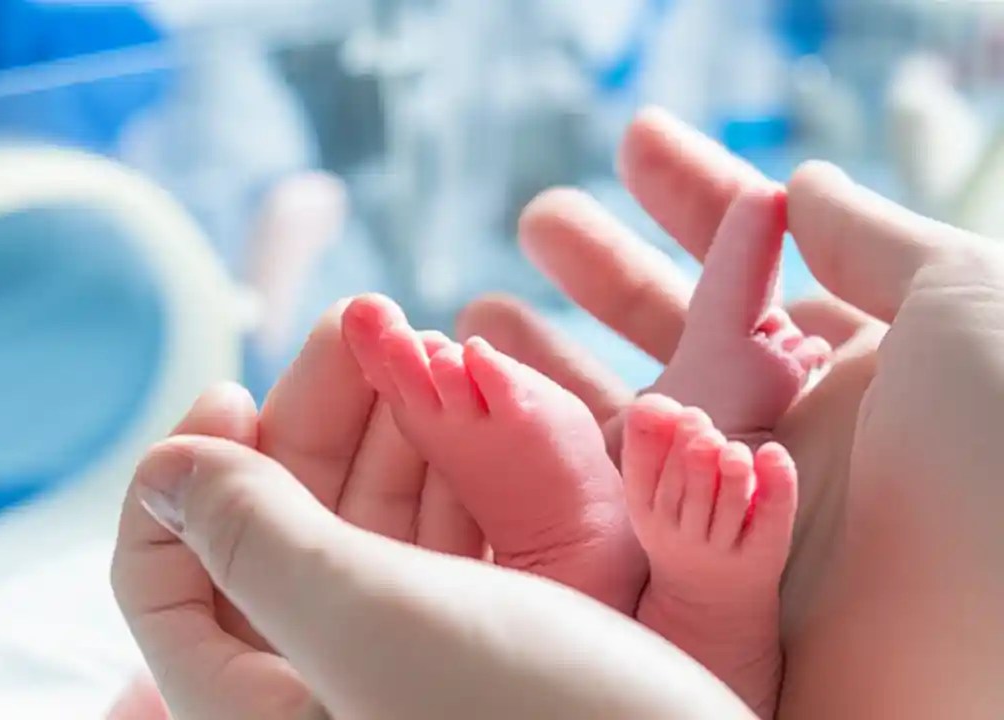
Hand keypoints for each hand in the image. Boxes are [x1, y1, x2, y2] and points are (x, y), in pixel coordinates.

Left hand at [109, 303, 482, 717]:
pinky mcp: (478, 660)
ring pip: (359, 535)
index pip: (158, 585)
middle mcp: (317, 699)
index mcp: (254, 715)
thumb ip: (252, 537)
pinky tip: (464, 423)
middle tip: (358, 326)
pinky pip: (433, 556)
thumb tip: (163, 470)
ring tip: (418, 356)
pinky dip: (442, 484)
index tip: (233, 394)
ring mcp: (402, 679)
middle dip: (308, 426)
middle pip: (269, 538)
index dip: (181, 479)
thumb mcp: (369, 621)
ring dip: (383, 439)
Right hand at [460, 108, 1003, 716]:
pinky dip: (536, 447)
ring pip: (622, 425)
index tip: (634, 144)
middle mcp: (794, 447)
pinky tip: (483, 397)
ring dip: (552, 362)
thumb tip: (800, 185)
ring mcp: (735, 524)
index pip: (769, 271)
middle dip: (607, 276)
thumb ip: (879, 241)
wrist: (991, 673)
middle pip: (679, 339)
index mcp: (866, 379)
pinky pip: (597, 507)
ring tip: (480, 310)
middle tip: (541, 221)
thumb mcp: (971, 309)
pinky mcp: (683, 593)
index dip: (698, 200)